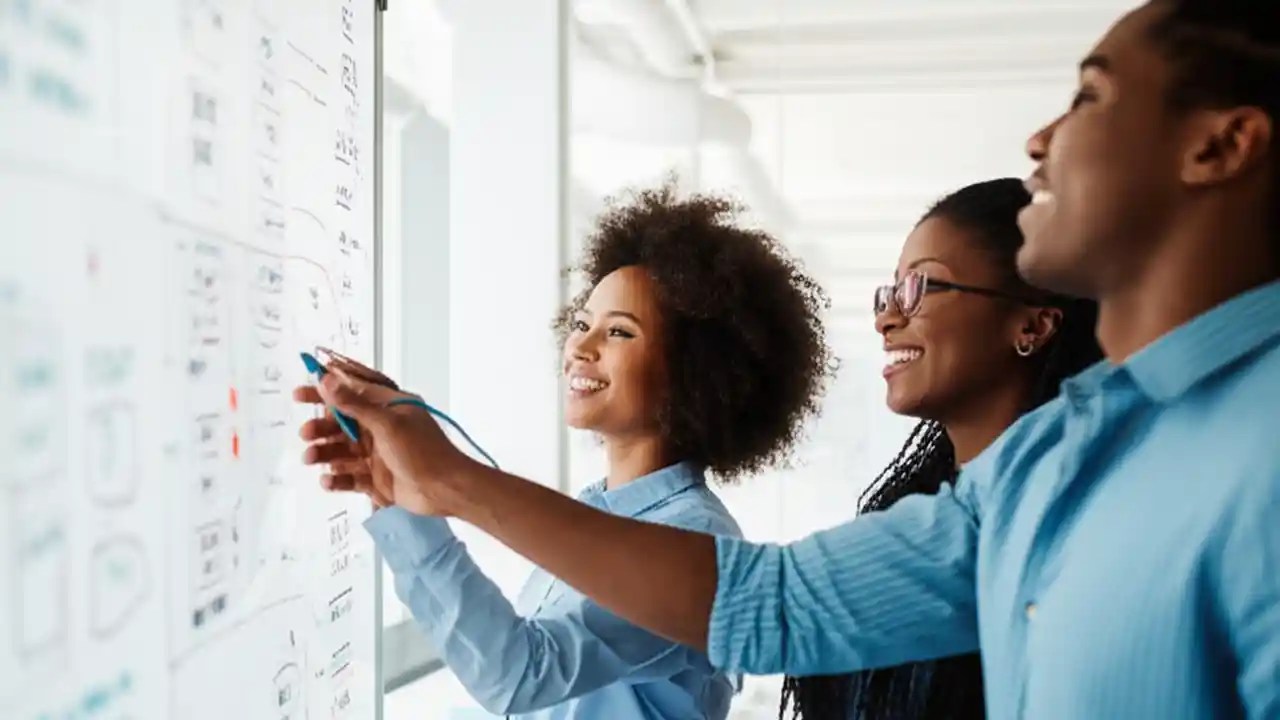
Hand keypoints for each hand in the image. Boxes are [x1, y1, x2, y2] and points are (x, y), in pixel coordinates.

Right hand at [294, 357, 471, 516]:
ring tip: (311, 458)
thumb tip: (327, 379)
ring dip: (325, 453)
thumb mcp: (387, 423)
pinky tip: (328, 480)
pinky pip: (349, 476)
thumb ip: (354, 404)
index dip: (326, 391)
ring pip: (342, 450)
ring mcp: (378, 454)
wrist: (444, 490)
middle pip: (342, 423)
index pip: (352, 392)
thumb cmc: (422, 451)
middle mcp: (381, 428)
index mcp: (388, 407)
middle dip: (322, 427)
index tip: (301, 393)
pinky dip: (337, 478)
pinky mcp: (376, 478)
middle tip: (305, 433)